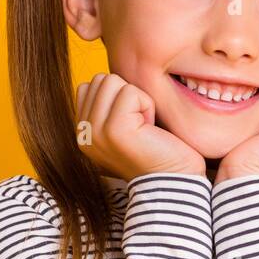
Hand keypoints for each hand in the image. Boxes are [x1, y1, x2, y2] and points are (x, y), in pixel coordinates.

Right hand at [75, 72, 205, 180]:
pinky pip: (130, 91)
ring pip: (112, 81)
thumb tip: (110, 77)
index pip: (91, 85)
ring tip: (145, 127)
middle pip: (101, 79)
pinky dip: (147, 105)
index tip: (134, 122)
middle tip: (142, 125)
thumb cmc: (159, 150)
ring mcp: (95, 131)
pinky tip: (150, 129)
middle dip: (128, 95)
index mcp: (84, 131)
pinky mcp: (113, 129)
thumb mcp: (127, 124)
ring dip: (138, 99)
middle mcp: (83, 133)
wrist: (174, 181)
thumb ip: (111, 104)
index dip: (120, 95)